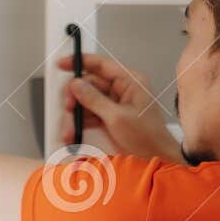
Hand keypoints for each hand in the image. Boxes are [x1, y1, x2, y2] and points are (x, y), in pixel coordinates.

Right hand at [58, 53, 182, 160]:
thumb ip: (95, 99)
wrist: (156, 158)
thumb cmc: (147, 137)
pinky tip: (75, 133)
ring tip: (70, 130)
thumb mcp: (117, 117)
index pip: (102, 64)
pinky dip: (82, 123)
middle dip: (76, 98)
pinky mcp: (111, 116)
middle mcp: (122, 89)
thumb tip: (77, 85)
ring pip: (88, 101)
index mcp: (130, 81)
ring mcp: (116, 103)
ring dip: (76, 115)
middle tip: (68, 108)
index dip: (80, 62)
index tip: (63, 64)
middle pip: (90, 85)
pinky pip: (91, 114)